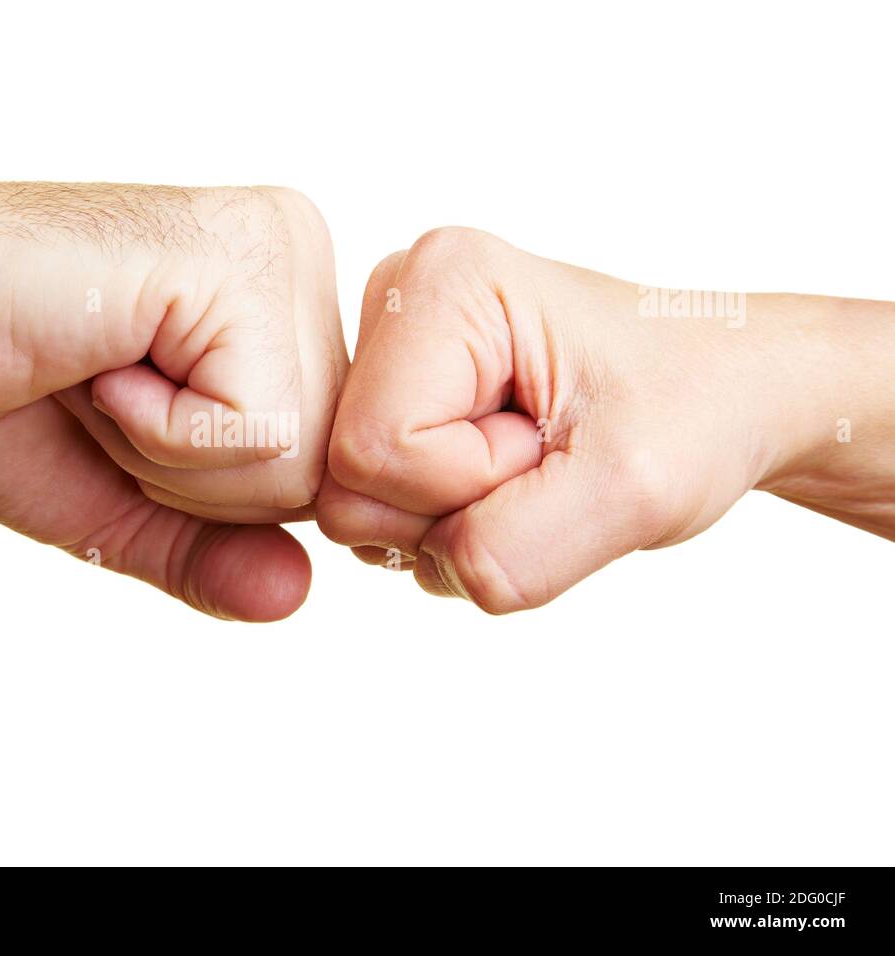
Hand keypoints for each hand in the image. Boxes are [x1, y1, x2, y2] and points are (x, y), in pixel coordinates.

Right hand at [0, 134, 345, 619]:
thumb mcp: (120, 499)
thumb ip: (210, 550)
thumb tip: (296, 594)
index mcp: (280, 301)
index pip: (315, 474)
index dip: (202, 491)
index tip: (117, 404)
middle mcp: (296, 255)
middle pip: (316, 475)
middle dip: (189, 479)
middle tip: (100, 387)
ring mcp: (276, 248)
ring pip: (296, 467)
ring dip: (166, 456)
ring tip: (97, 369)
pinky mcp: (238, 261)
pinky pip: (258, 431)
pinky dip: (156, 431)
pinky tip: (98, 359)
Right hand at [317, 227, 894, 611]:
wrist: (729, 392)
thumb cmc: (695, 409)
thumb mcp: (629, 490)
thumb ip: (506, 552)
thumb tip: (422, 567)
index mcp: (439, 283)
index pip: (375, 450)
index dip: (467, 482)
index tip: (550, 443)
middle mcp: (395, 304)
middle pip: (351, 484)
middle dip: (457, 508)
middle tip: (544, 458)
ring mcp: (390, 357)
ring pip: (362, 509)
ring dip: (459, 521)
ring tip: (536, 463)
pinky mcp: (398, 402)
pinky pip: (383, 513)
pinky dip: (456, 522)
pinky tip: (514, 473)